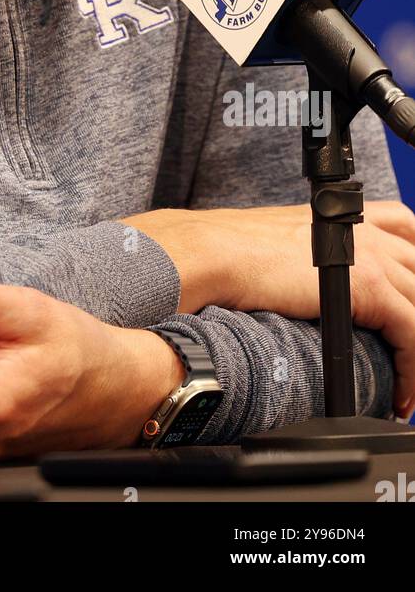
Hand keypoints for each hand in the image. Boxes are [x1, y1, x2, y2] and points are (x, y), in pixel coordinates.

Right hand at [122, 200, 414, 419]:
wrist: (215, 254)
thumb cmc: (229, 250)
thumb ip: (305, 255)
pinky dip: (413, 371)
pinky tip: (401, 396)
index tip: (409, 301)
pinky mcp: (370, 286)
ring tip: (409, 388)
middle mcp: (365, 229)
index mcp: (344, 215)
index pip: (405, 228)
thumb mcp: (279, 241)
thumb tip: (299, 286)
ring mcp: (372, 256)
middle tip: (406, 353)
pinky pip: (413, 333)